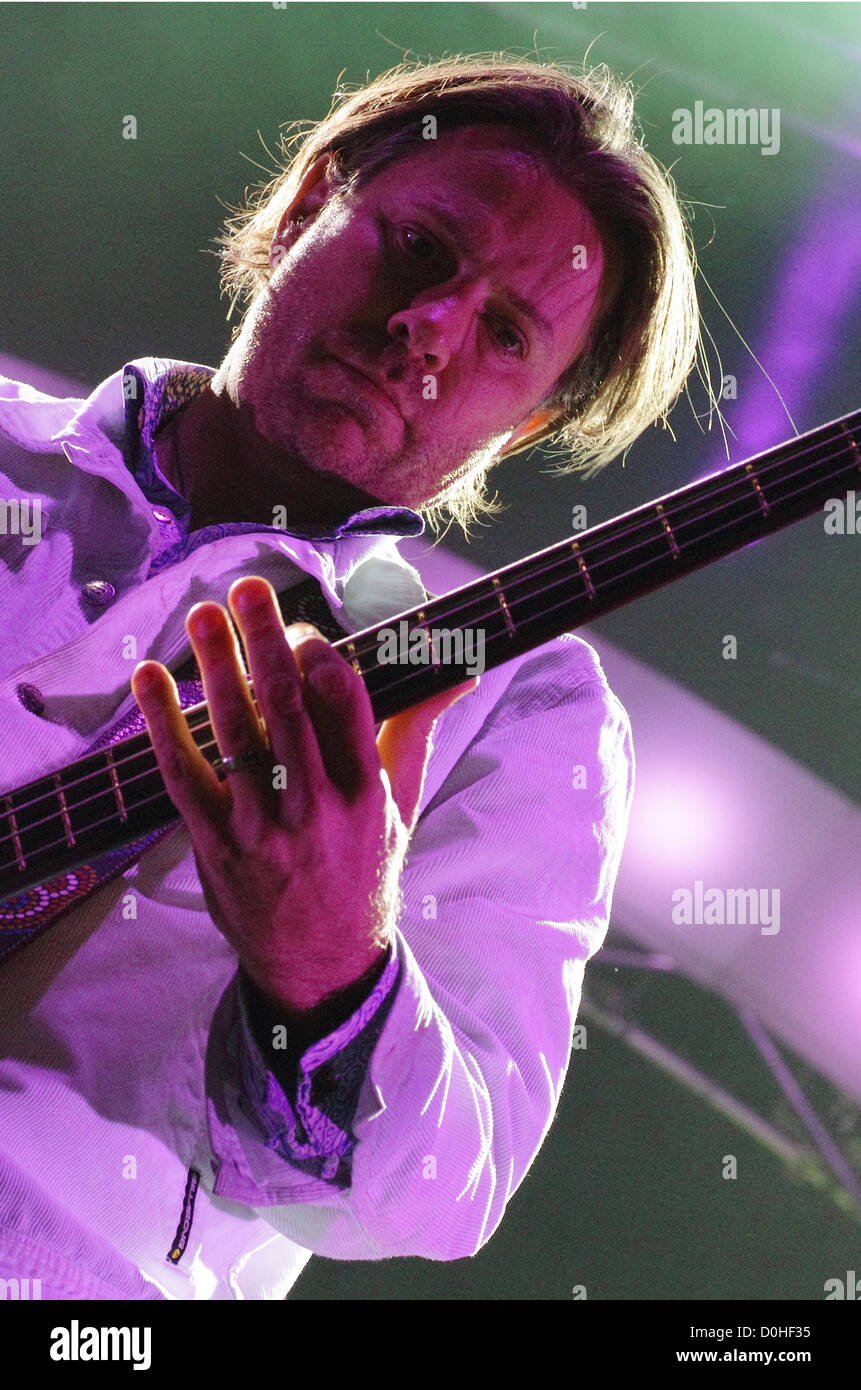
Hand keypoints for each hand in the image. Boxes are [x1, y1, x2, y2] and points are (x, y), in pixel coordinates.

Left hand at [130, 575, 476, 1010]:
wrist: (321, 960)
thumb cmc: (363, 866)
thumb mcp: (403, 801)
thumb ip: (420, 726)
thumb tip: (462, 665)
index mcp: (366, 792)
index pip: (343, 701)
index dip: (318, 651)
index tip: (299, 627)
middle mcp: (315, 808)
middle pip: (285, 705)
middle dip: (265, 637)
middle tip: (247, 586)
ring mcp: (262, 828)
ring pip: (234, 732)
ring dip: (216, 666)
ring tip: (203, 614)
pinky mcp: (216, 845)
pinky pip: (184, 774)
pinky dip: (162, 724)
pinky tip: (149, 679)